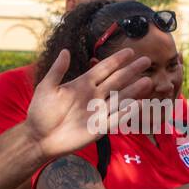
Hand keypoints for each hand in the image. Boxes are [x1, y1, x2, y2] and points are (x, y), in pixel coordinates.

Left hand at [24, 47, 152, 160]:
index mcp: (82, 84)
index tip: (130, 51)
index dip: (117, 60)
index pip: (103, 69)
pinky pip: (117, 118)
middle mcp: (94, 96)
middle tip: (147, 61)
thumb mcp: (46, 87)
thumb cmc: (41, 112)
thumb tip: (65, 51)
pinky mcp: (100, 128)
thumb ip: (57, 70)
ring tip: (148, 81)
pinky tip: (140, 104)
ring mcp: (99, 111)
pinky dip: (128, 112)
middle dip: (132, 71)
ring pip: (121, 98)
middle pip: (117, 81)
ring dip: (134, 90)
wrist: (40, 137)